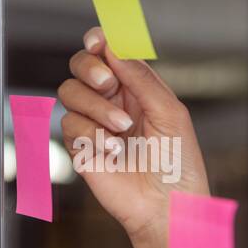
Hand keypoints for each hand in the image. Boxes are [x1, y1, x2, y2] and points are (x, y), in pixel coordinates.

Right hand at [58, 26, 209, 247]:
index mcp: (139, 90)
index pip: (111, 54)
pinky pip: (69, 124)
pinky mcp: (81, 147)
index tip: (98, 41)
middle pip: (82, 65)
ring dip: (96, 107)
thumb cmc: (178, 165)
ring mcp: (95, 123)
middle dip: (89, 67)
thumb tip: (114, 46)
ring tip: (124, 129)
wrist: (167, 205)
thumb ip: (141, 78)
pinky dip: (91, 134)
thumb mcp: (170, 113)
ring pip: (70, 91)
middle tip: (108, 84)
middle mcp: (115, 102)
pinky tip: (113, 150)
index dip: (100, 42)